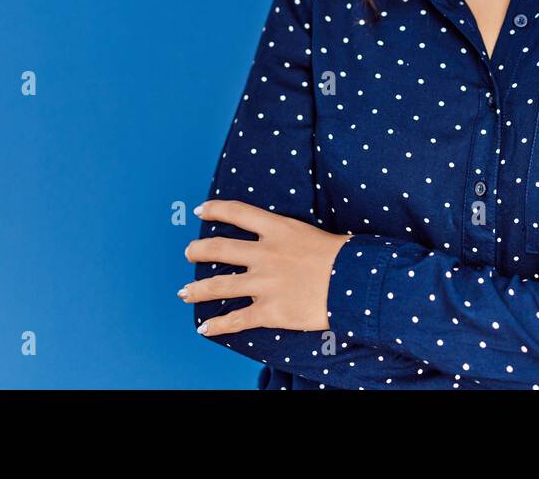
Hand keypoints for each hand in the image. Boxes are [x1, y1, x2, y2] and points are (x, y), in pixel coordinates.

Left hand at [180, 200, 351, 334]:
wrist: (354, 283)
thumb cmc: (342, 257)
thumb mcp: (315, 234)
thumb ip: (294, 238)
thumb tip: (291, 241)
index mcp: (278, 230)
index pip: (238, 212)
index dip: (215, 209)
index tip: (201, 210)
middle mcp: (265, 255)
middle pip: (219, 248)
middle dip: (198, 250)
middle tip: (189, 252)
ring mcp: (264, 284)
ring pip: (218, 286)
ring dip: (196, 290)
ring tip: (184, 292)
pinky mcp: (270, 311)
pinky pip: (236, 319)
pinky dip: (217, 325)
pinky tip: (204, 328)